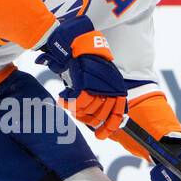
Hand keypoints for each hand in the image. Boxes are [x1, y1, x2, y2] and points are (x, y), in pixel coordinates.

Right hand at [38, 17, 127, 138]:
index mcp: (118, 90)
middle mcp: (111, 90)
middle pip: (98, 117)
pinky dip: (68, 102)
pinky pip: (77, 103)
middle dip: (86, 118)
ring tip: (69, 100)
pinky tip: (62, 97)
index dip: (108, 128)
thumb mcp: (102, 79)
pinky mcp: (86, 85)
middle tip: (78, 112)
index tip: (101, 136)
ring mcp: (99, 88)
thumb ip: (102, 97)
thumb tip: (99, 118)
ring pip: (86, 111)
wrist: (79, 44)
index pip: (117, 116)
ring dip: (76, 109)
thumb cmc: (88, 62)